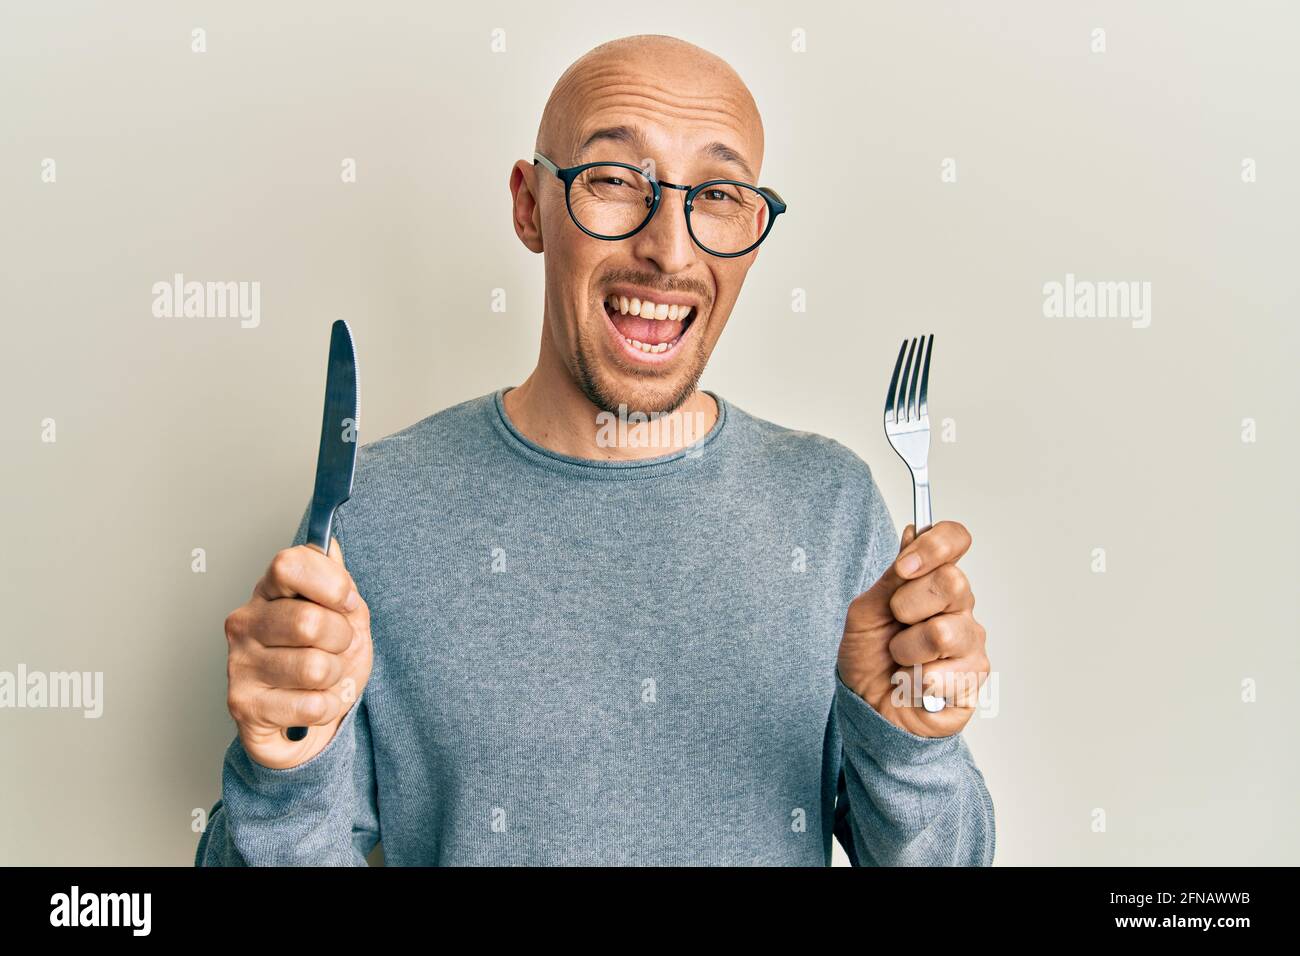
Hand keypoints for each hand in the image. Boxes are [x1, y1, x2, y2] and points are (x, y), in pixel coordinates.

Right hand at [223, 539, 372, 768]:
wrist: (307, 720)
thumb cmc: (324, 660)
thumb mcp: (344, 618)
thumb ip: (339, 584)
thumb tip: (330, 545)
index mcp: (269, 592)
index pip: (289, 564)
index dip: (331, 583)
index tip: (347, 602)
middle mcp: (245, 623)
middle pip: (309, 621)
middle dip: (342, 639)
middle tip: (336, 648)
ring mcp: (239, 664)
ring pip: (315, 667)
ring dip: (335, 676)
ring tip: (324, 677)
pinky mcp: (244, 705)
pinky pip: (312, 705)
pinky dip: (328, 706)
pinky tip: (313, 702)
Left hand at [837, 520, 988, 736]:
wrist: (867, 707)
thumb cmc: (869, 658)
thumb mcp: (866, 612)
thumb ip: (892, 577)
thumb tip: (914, 532)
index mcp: (933, 581)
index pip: (955, 540)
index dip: (935, 545)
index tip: (904, 566)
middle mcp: (959, 606)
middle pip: (952, 582)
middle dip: (906, 606)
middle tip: (895, 625)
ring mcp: (971, 641)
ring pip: (943, 631)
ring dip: (905, 650)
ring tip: (901, 661)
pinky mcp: (974, 678)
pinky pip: (940, 673)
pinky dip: (912, 682)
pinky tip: (913, 684)